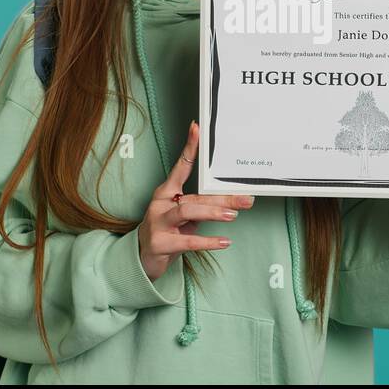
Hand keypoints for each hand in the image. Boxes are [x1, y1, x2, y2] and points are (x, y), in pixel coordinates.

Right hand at [137, 120, 253, 281]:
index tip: (197, 130)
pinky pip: (187, 241)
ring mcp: (157, 223)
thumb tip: (235, 199)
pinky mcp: (159, 243)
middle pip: (194, 195)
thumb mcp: (184, 216)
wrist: (143, 258)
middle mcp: (160, 204)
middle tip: (245, 199)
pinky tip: (224, 241)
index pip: (180, 166)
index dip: (189, 148)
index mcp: (166, 192)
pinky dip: (208, 241)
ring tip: (232, 215)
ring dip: (212, 212)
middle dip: (221, 197)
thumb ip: (203, 205)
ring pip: (188, 211)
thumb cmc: (168, 231)